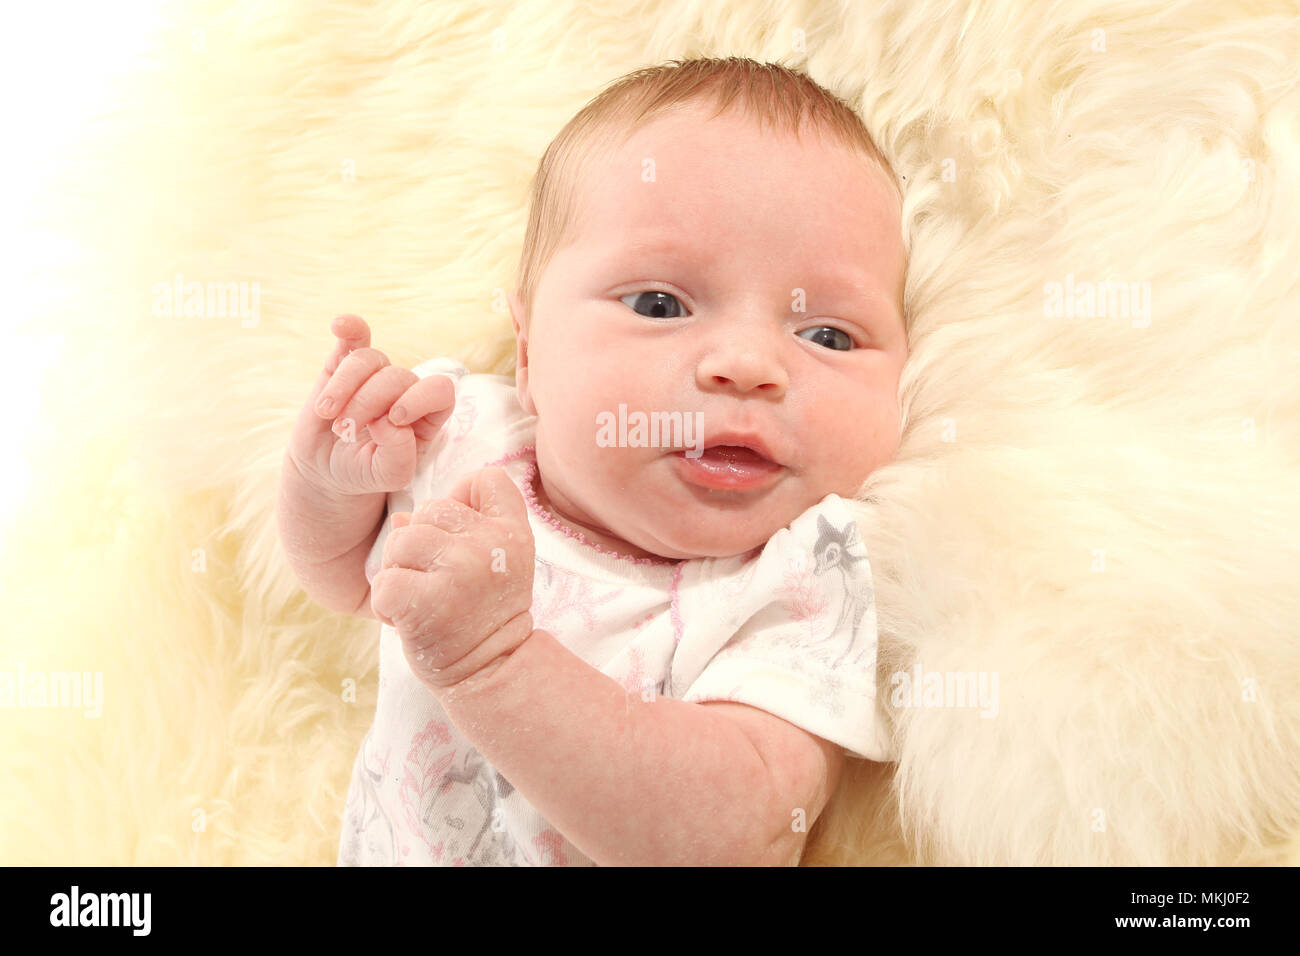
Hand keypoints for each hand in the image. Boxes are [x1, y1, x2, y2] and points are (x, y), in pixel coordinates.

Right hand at [287, 314, 456, 496]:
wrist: (326, 469)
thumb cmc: (365, 473)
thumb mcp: (388, 476)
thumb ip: (399, 456)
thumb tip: (387, 420)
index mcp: (426, 416)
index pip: (439, 391)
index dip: (419, 398)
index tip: (394, 418)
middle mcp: (405, 390)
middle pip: (396, 376)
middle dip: (368, 403)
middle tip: (345, 431)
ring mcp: (374, 376)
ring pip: (369, 360)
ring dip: (344, 386)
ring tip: (328, 414)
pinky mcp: (343, 366)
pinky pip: (353, 338)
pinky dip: (350, 328)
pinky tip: (340, 325)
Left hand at [370, 466, 536, 689]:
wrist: (491, 672)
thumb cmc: (484, 615)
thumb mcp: (492, 564)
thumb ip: (458, 531)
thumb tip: (400, 519)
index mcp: (512, 532)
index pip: (486, 479)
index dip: (462, 500)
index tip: (462, 538)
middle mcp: (490, 545)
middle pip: (429, 509)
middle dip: (420, 545)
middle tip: (436, 583)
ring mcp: (459, 571)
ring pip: (400, 540)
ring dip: (398, 572)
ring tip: (419, 601)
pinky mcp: (426, 601)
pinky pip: (383, 581)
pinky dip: (385, 604)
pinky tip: (404, 619)